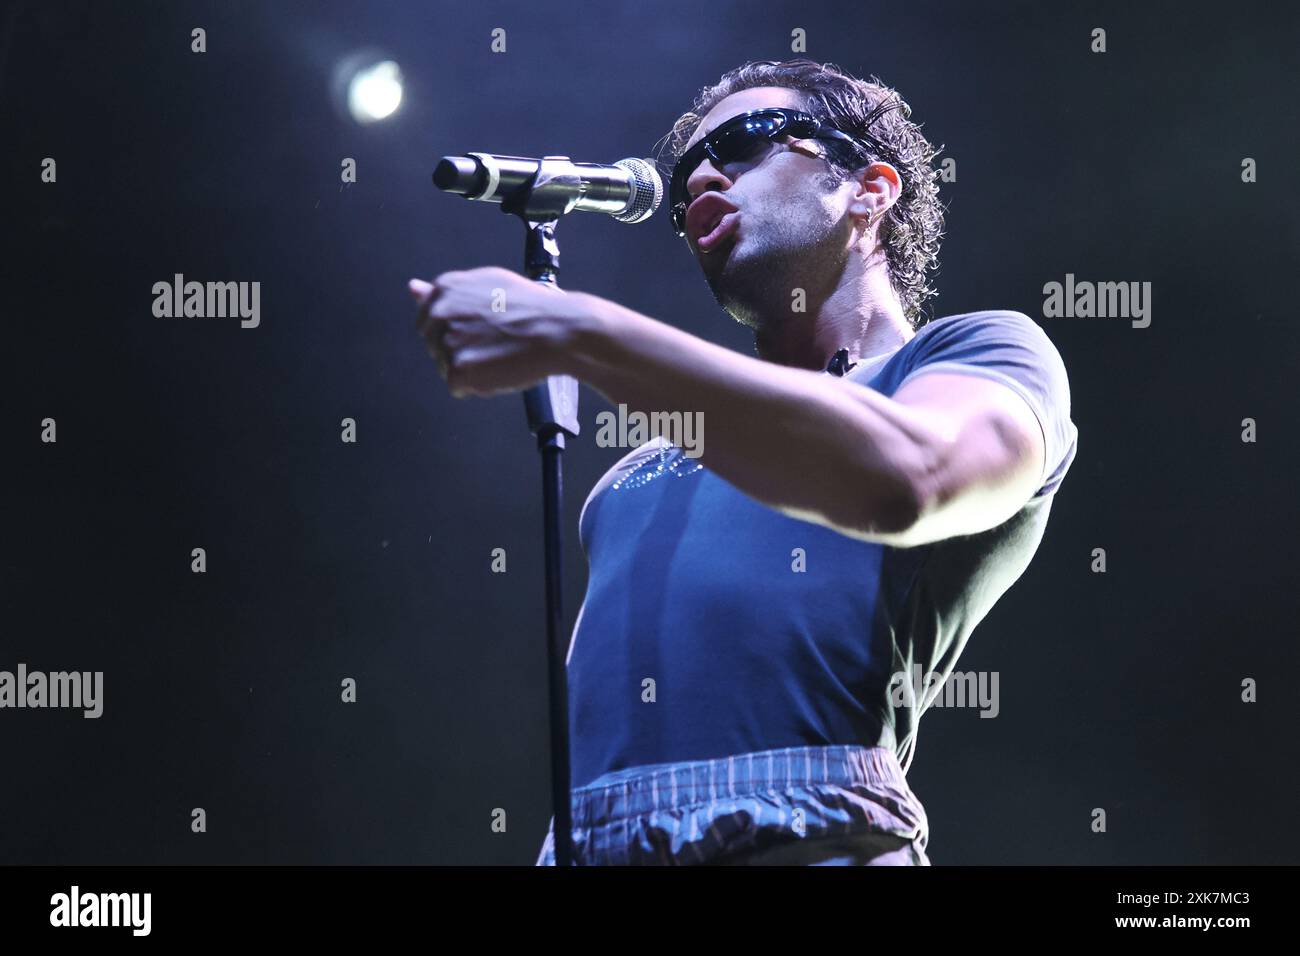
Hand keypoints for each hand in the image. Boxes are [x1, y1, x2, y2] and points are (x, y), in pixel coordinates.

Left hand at [409, 266, 582, 397]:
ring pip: (446, 368)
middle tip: (494, 344)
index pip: (428, 321)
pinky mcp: (458, 371)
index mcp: (445, 289)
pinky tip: (500, 369)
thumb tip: (413, 289)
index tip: (478, 333)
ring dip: (470, 369)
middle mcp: (440, 313)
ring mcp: (448, 342)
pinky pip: (458, 388)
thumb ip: (446, 291)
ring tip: (500, 354)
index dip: (454, 331)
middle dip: (459, 351)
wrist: (558, 330)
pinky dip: (478, 386)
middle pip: (434, 347)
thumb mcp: (488, 283)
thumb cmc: (531, 307)